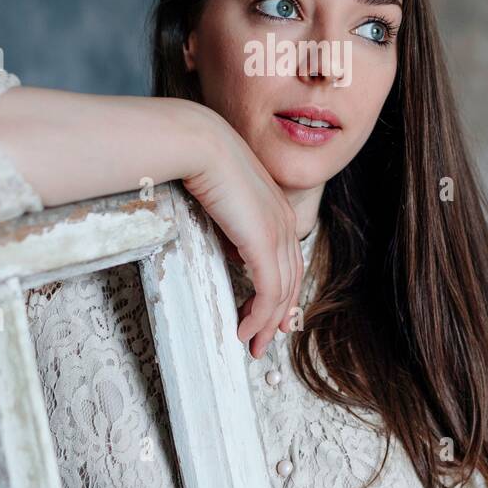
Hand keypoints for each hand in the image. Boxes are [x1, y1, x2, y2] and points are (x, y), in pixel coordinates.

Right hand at [181, 112, 303, 359]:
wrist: (197, 142)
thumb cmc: (199, 162)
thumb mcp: (221, 199)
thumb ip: (231, 226)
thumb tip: (229, 251)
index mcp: (277, 209)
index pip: (288, 259)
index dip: (281, 290)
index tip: (269, 314)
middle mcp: (284, 221)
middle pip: (291, 279)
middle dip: (278, 315)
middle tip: (263, 341)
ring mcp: (277, 231)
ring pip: (281, 291)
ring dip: (266, 323)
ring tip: (252, 344)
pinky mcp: (264, 242)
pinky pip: (268, 290)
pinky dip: (260, 316)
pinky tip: (245, 331)